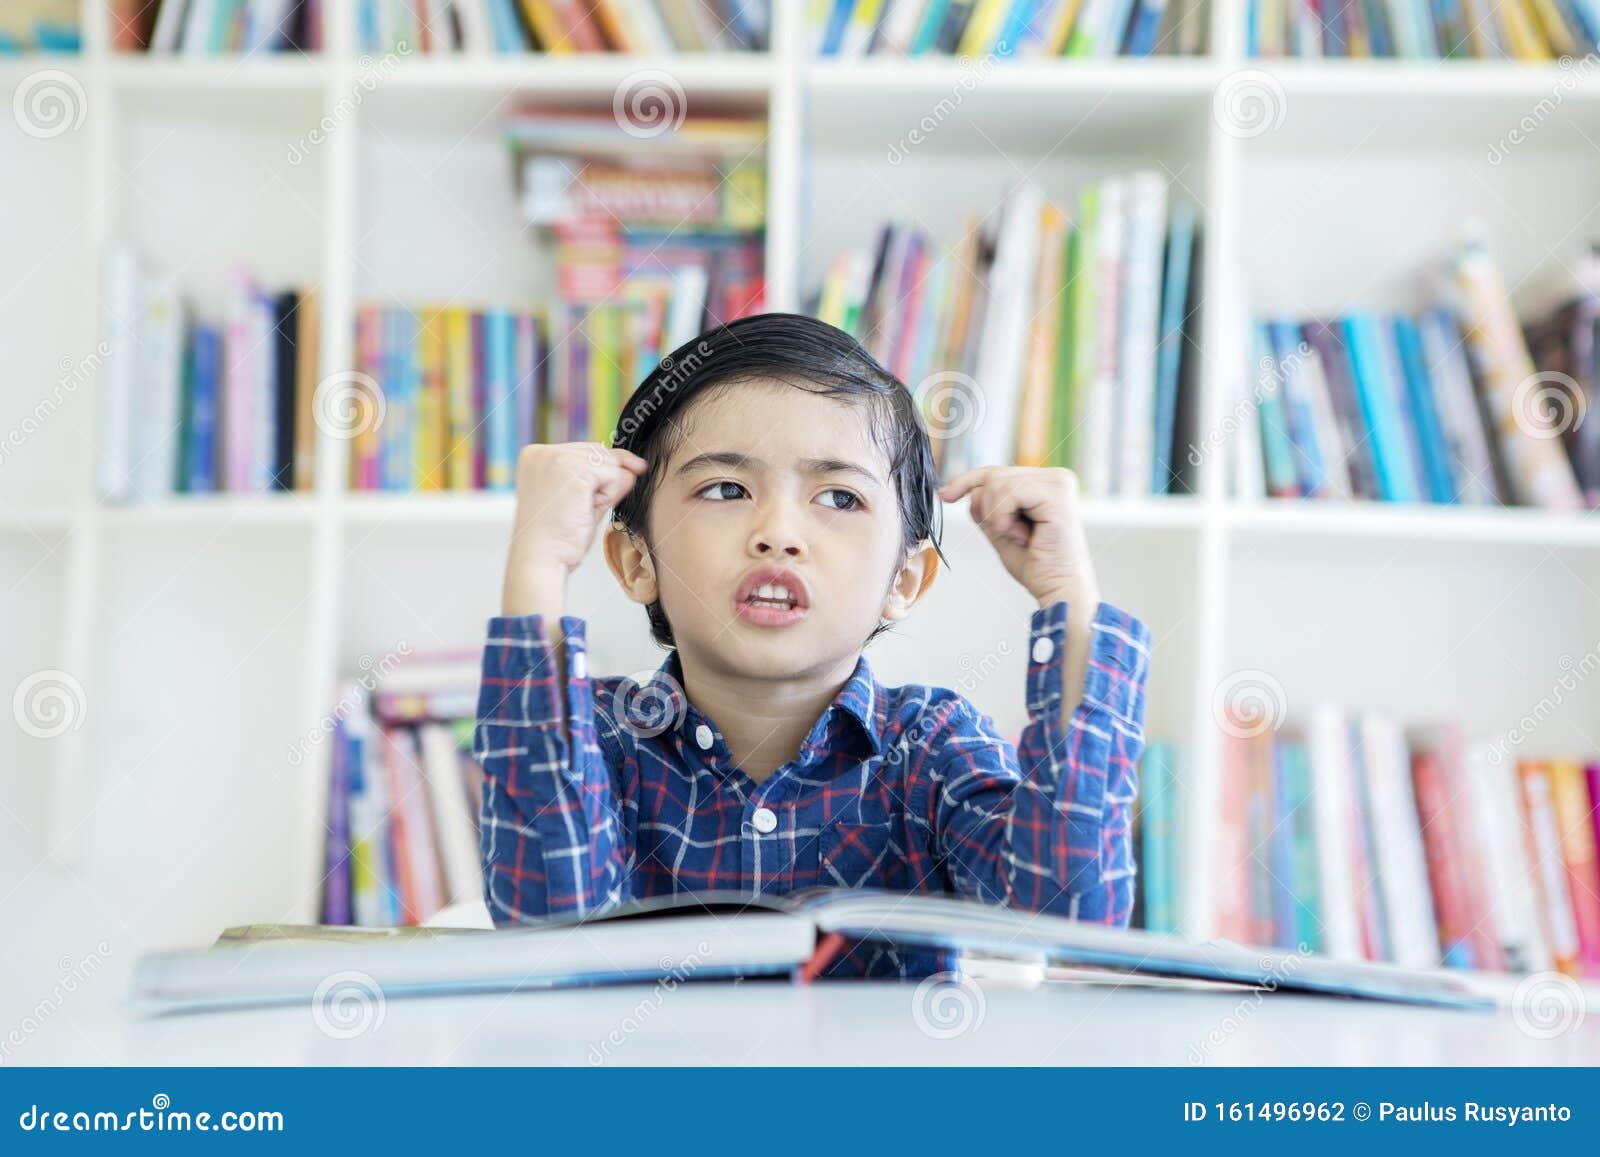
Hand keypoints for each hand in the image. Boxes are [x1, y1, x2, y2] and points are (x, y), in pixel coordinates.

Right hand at [503, 442, 647, 615]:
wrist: (542, 559)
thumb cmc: (557, 538)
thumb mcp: (583, 501)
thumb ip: (605, 481)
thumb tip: (633, 468)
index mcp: (537, 456)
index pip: (585, 451)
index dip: (598, 476)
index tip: (581, 500)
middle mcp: (542, 452)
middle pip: (599, 452)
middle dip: (602, 482)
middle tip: (576, 510)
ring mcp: (556, 457)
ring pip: (609, 462)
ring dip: (606, 490)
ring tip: (578, 510)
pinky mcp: (572, 470)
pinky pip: (614, 474)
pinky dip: (609, 495)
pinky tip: (585, 509)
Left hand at [938, 466, 1098, 611]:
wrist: (1060, 590)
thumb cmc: (1038, 567)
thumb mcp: (1001, 531)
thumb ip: (986, 509)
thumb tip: (972, 492)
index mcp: (1046, 483)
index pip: (997, 472)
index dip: (966, 481)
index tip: (944, 495)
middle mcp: (1056, 478)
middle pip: (995, 474)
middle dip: (989, 510)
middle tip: (1011, 535)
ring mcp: (1059, 483)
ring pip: (997, 482)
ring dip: (998, 517)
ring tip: (1021, 537)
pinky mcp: (1058, 496)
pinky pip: (1009, 493)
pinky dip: (1004, 517)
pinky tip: (1023, 535)